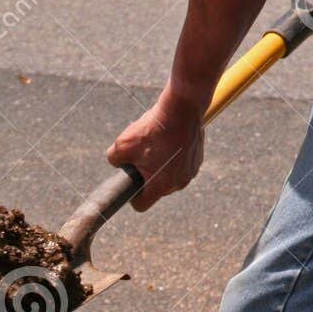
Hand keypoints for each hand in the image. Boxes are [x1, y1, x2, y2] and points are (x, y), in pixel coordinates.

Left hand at [106, 92, 206, 211]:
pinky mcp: (198, 158)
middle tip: (141, 156)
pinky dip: (174, 155)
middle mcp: (179, 183)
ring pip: (169, 175)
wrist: (183, 107)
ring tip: (156, 144)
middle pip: (156, 188)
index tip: (130, 183)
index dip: (132, 197)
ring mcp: (191, 171)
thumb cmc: (153, 128)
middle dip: (147, 175)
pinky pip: (181, 163)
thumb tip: (116, 163)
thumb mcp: (122, 144)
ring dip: (161, 164)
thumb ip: (114, 159)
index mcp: (161, 186)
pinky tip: (168, 139)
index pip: (142, 205)